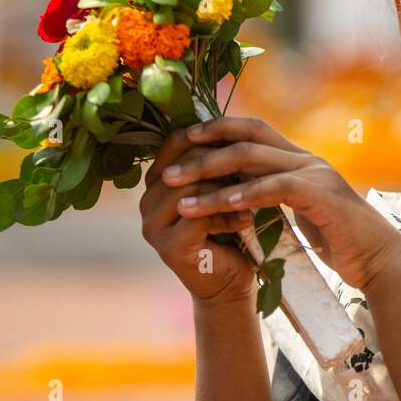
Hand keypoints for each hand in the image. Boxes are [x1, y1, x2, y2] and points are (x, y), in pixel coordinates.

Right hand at [139, 126, 258, 305]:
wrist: (231, 281)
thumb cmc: (229, 230)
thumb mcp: (222, 188)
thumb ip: (216, 161)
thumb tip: (227, 120)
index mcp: (156, 182)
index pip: (174, 143)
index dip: (207, 136)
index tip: (243, 138)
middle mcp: (146, 203)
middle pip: (181, 164)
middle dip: (220, 164)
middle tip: (254, 168)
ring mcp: (152, 227)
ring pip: (189, 190)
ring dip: (226, 191)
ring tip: (253, 197)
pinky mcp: (168, 248)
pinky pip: (197, 217)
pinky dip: (226, 216)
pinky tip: (246, 221)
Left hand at [160, 117, 400, 291]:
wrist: (379, 260)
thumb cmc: (340, 241)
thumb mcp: (301, 213)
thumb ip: (276, 197)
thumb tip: (240, 194)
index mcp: (300, 160)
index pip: (252, 129)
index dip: (215, 129)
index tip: (181, 143)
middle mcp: (307, 159)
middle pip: (246, 136)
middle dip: (202, 150)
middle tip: (168, 169)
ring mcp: (316, 174)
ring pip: (253, 159)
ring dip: (210, 175)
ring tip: (179, 192)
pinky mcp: (322, 195)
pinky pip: (275, 188)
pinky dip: (244, 194)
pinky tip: (220, 204)